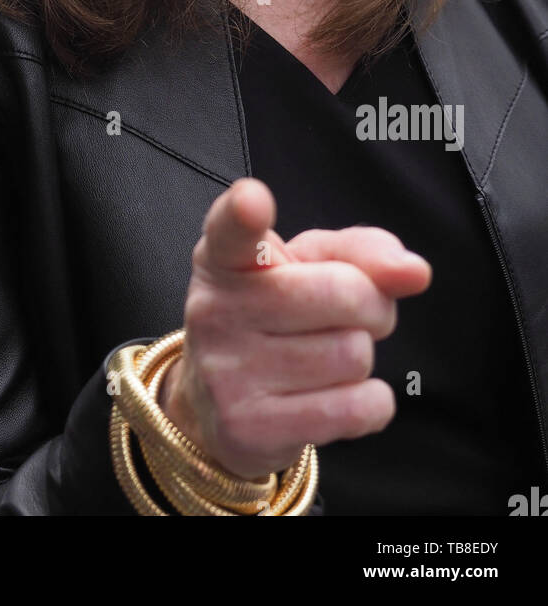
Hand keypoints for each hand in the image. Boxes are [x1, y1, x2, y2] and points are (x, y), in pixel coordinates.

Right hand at [158, 176, 431, 479]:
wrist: (221, 403)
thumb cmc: (277, 315)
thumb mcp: (310, 267)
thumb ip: (363, 253)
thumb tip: (414, 272)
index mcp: (224, 257)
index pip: (232, 229)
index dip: (245, 212)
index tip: (253, 202)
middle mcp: (216, 309)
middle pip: (345, 293)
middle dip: (371, 306)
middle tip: (347, 317)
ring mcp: (227, 372)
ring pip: (354, 354)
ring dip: (360, 356)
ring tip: (324, 355)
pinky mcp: (250, 427)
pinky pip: (356, 408)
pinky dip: (368, 403)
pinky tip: (333, 395)